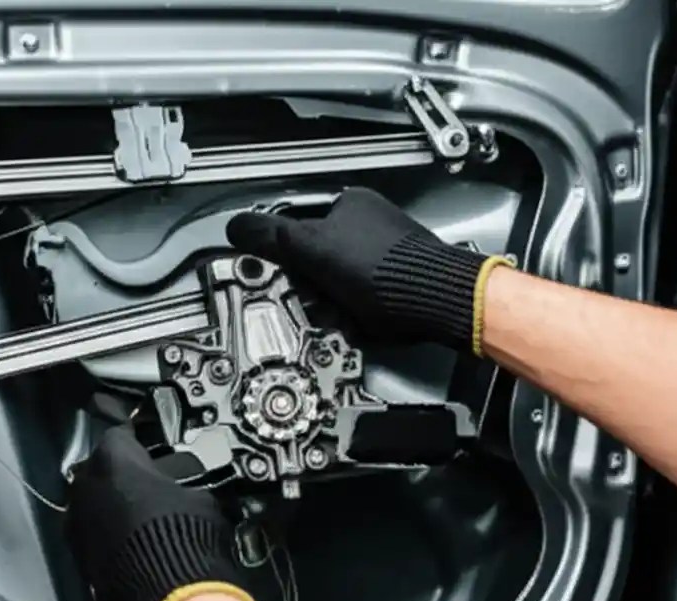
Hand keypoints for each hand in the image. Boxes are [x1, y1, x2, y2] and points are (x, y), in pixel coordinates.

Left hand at [67, 425, 259, 600]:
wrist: (172, 599)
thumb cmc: (187, 538)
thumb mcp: (199, 496)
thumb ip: (179, 484)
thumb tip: (184, 490)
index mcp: (112, 460)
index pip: (119, 434)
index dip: (137, 440)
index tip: (147, 446)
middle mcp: (85, 487)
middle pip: (99, 469)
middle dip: (119, 475)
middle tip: (146, 484)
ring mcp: (76, 523)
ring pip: (91, 503)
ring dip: (110, 506)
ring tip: (140, 518)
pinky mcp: (77, 556)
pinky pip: (92, 535)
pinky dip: (107, 536)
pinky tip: (131, 545)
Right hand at [225, 188, 510, 354]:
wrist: (438, 302)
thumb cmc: (384, 271)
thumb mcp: (312, 248)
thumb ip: (271, 236)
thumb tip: (238, 227)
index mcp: (350, 204)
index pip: (297, 219)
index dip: (283, 248)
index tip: (276, 268)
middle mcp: (370, 222)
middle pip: (316, 251)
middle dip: (307, 277)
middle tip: (304, 293)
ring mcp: (385, 252)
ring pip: (336, 278)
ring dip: (328, 298)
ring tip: (332, 310)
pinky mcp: (396, 282)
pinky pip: (359, 297)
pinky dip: (351, 310)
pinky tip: (353, 319)